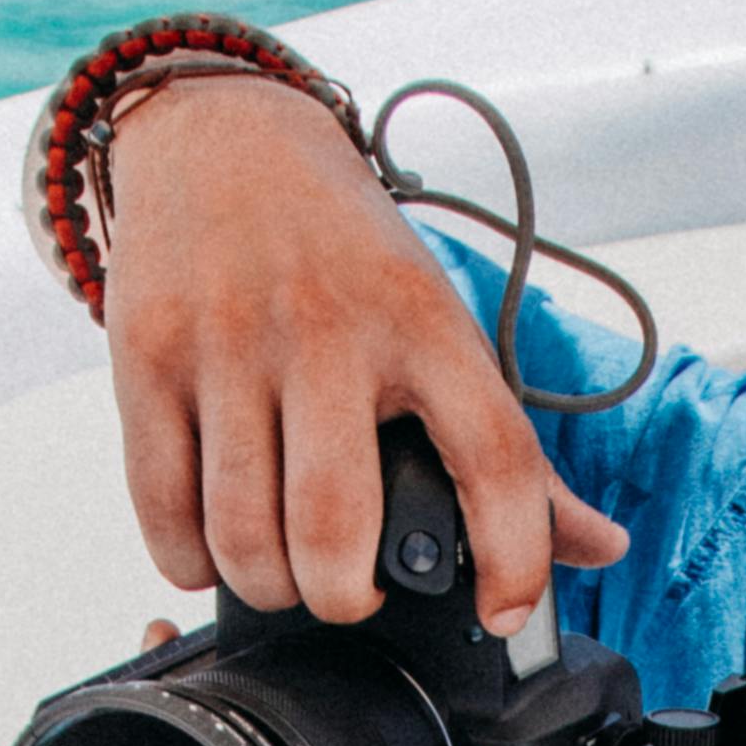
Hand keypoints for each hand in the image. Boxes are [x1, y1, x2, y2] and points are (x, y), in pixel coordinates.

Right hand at [102, 76, 626, 632]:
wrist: (225, 135)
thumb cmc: (347, 250)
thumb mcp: (441, 323)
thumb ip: (512, 447)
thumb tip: (600, 547)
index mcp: (423, 322)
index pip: (496, 459)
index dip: (514, 557)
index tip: (503, 611)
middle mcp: (328, 329)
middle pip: (335, 529)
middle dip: (346, 600)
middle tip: (351, 591)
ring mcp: (229, 343)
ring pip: (243, 535)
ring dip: (268, 587)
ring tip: (283, 573)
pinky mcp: (146, 356)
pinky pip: (161, 506)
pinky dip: (188, 559)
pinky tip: (212, 548)